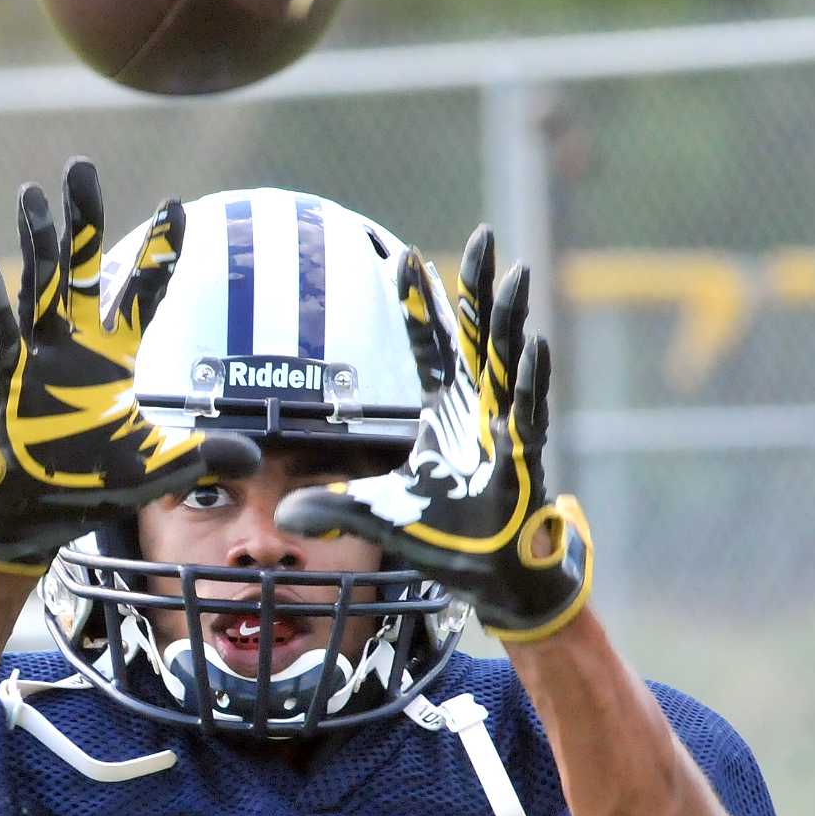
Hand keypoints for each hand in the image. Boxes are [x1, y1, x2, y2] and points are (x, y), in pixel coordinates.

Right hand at [0, 158, 259, 574]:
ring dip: (37, 245)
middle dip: (82, 220)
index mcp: (114, 353)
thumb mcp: (162, 466)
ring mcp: (39, 359)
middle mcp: (75, 344)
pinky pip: (1, 336)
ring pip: (39, 288)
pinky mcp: (10, 384)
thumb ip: (204, 454)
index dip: (158, 251)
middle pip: (80, 269)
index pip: (141, 290)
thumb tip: (255, 458)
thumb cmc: (95, 479)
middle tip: (81, 166)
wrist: (44, 511)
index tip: (176, 205)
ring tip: (34, 196)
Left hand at [274, 227, 591, 641]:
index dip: (418, 305)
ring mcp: (505, 431)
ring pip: (508, 363)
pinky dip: (530, 379)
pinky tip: (532, 344)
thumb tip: (282, 517)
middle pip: (478, 336)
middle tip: (482, 236)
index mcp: (445, 415)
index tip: (403, 257)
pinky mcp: (525, 460)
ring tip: (511, 275)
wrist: (492, 579)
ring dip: (509, 320)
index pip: (431, 348)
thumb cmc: (448, 540)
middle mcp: (478, 412)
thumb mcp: (379, 515)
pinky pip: (529, 411)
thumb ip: (332, 507)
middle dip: (477, 287)